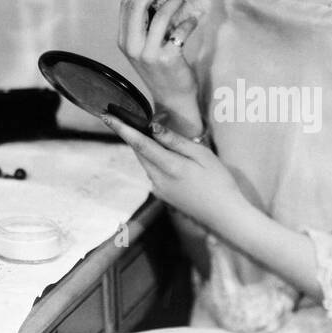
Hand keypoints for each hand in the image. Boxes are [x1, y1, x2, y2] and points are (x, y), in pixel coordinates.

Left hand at [102, 112, 248, 237]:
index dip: (121, 128)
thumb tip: (152, 127)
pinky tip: (166, 154)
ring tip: (150, 133)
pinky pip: (152, 171)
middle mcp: (158, 180)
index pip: (139, 143)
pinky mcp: (162, 196)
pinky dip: (153, 159)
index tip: (106, 116)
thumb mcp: (201, 155)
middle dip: (131, 134)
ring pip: (145, 161)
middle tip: (127, 116)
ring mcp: (158, 189)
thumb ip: (175, 141)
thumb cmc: (219, 182)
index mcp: (169, 167)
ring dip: (144, 147)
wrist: (225, 215)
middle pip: (139, 151)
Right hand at [117, 0, 199, 109]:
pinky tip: (193, 20)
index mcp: (123, 40)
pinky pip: (179, 32)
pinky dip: (189, 23)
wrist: (172, 99)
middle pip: (136, 6)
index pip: (124, 6)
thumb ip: (145, 24)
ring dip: (172, 3)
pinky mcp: (168, 59)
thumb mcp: (145, 46)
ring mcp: (149, 54)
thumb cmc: (161, 69)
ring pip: (159, 17)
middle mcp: (132, 46)